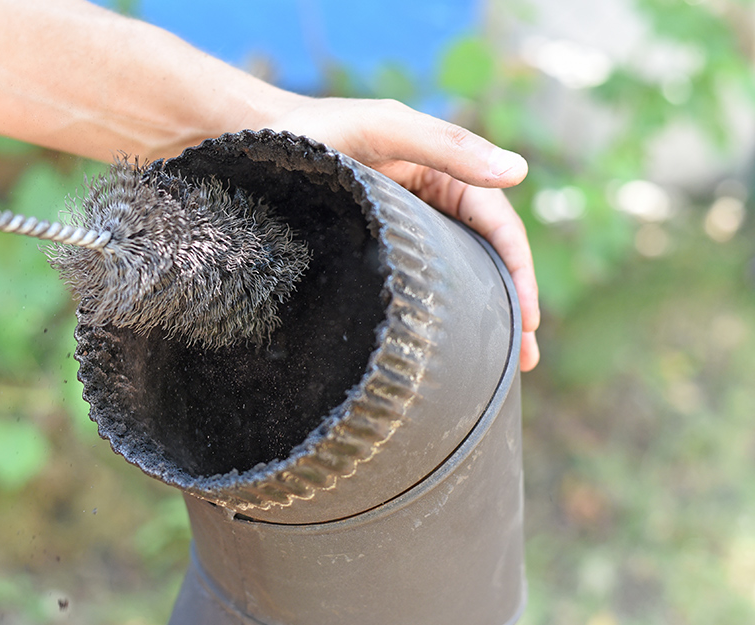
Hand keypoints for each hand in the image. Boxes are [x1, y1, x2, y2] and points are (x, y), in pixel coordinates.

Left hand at [267, 97, 539, 371]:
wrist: (253, 143)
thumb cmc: (315, 131)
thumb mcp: (384, 130)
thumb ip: (446, 146)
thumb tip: (519, 171)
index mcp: (443, 169)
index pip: (496, 223)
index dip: (518, 271)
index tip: (527, 320)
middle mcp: (429, 199)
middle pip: (484, 255)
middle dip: (509, 306)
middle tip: (524, 361)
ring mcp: (401, 226)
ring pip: (454, 273)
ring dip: (479, 316)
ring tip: (497, 370)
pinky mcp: (373, 247)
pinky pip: (416, 279)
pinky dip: (438, 311)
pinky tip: (443, 346)